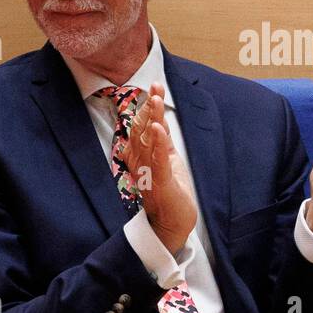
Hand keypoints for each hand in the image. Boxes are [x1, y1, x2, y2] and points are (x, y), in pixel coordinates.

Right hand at [123, 82, 196, 254]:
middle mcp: (142, 162)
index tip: (154, 87)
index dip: (148, 107)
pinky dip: (158, 145)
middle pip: (142, 130)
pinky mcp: (159, 183)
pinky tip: (159, 129)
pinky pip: (157, 161)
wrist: (171, 226)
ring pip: (148, 141)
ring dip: (152, 119)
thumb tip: (156, 122)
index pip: (143, 127)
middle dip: (148, 108)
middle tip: (153, 87)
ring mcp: (149, 172)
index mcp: (144, 156)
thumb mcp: (166, 164)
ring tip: (155, 99)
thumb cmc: (170, 196)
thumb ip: (159, 144)